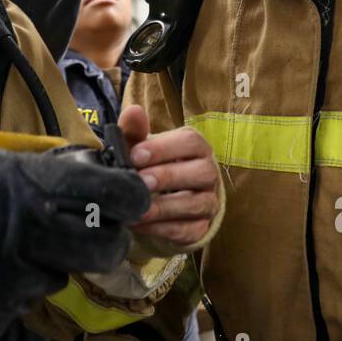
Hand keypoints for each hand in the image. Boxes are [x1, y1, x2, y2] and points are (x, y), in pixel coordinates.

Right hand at [0, 139, 150, 336]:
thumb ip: (38, 175)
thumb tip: (88, 179)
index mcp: (32, 185)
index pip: (112, 194)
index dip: (131, 198)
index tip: (134, 199)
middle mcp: (29, 231)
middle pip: (102, 249)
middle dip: (102, 243)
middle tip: (85, 235)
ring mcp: (10, 275)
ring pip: (56, 280)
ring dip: (41, 268)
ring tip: (0, 248)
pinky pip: (18, 307)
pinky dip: (5, 294)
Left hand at [118, 103, 219, 246]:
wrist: (158, 198)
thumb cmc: (150, 165)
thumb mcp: (140, 147)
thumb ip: (135, 131)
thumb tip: (133, 111)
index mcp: (195, 147)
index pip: (190, 142)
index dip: (164, 148)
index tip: (136, 155)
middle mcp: (207, 172)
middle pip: (202, 172)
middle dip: (169, 177)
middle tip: (141, 182)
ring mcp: (208, 200)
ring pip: (198, 203)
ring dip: (166, 207)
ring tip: (137, 209)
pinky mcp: (201, 226)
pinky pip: (190, 229)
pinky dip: (164, 228)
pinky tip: (141, 225)